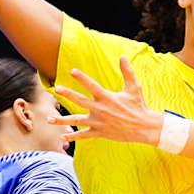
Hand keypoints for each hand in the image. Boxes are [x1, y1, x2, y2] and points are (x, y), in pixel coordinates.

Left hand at [48, 56, 163, 145]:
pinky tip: (62, 137)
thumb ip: (127, 71)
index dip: (81, 77)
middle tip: (57, 89)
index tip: (72, 71)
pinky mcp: (99, 132)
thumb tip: (123, 56)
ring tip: (49, 119)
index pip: (91, 85)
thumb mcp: (134, 87)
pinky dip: (73, 136)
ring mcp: (98, 122)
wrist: (144, 128)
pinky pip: (83, 134)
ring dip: (62, 120)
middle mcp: (100, 109)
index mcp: (107, 97)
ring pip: (76, 120)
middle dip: (67, 94)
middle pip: (80, 100)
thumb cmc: (139, 106)